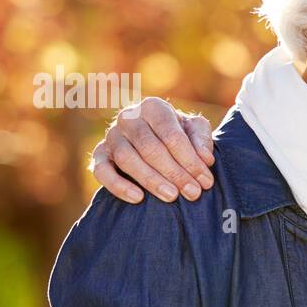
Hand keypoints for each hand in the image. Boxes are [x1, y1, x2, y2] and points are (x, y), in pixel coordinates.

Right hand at [90, 97, 215, 203]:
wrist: (154, 138)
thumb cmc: (178, 134)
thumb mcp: (195, 130)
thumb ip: (202, 140)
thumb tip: (206, 159)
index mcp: (153, 107)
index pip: (172, 135)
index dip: (190, 160)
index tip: (206, 181)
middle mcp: (128, 117)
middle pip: (150, 148)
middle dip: (174, 173)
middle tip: (193, 193)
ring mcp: (111, 135)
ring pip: (127, 159)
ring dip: (151, 180)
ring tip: (172, 197)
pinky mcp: (100, 154)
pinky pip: (102, 170)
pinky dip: (118, 185)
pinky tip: (138, 198)